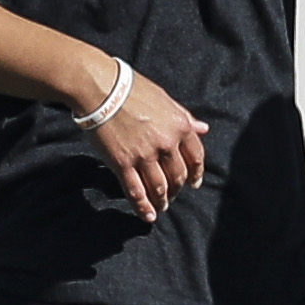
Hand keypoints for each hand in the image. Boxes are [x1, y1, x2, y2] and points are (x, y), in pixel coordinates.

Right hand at [83, 67, 207, 223]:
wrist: (100, 87)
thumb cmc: (132, 88)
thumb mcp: (165, 99)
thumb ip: (185, 118)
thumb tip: (204, 129)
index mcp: (180, 126)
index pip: (196, 157)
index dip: (196, 173)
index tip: (194, 183)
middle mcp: (166, 143)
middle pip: (177, 176)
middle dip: (177, 189)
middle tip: (173, 196)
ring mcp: (144, 155)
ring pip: (159, 187)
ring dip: (162, 200)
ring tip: (161, 207)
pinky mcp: (122, 164)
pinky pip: (135, 191)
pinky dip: (143, 207)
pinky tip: (148, 216)